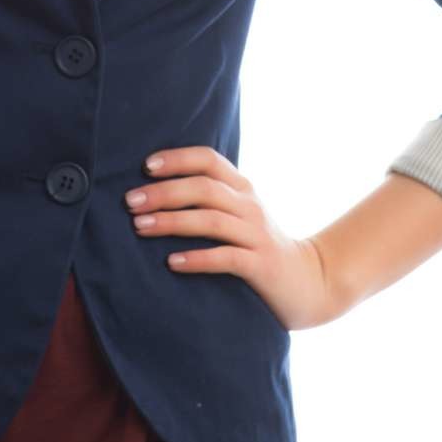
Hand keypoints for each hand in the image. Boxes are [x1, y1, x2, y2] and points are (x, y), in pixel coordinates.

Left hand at [124, 145, 347, 330]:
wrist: (311, 283)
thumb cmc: (260, 247)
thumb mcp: (239, 215)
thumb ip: (209, 200)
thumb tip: (153, 190)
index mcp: (242, 189)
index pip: (209, 160)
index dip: (178, 159)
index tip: (146, 166)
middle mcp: (250, 206)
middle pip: (205, 188)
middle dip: (164, 192)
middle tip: (130, 202)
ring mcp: (257, 236)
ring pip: (211, 220)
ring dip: (172, 222)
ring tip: (139, 227)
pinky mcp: (262, 266)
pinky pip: (227, 258)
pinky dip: (197, 258)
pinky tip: (171, 262)